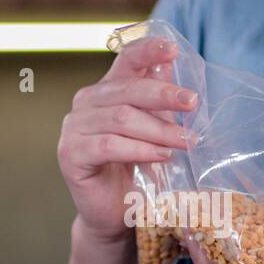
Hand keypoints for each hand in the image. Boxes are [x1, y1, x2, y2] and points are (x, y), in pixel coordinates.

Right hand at [56, 36, 198, 246]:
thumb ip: (159, 103)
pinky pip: (108, 145)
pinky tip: (161, 156)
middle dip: (165, 95)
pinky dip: (139, 149)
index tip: (172, 49)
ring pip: (121, 119)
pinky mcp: (70, 154)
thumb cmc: (135, 171)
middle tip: (193, 102)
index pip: (124, 60)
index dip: (147, 50)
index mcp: (106, 91)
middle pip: (128, 90)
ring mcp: (74, 128)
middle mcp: (85, 103)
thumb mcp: (153, 132)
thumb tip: (175, 66)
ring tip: (186, 141)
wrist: (114, 214)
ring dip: (159, 129)